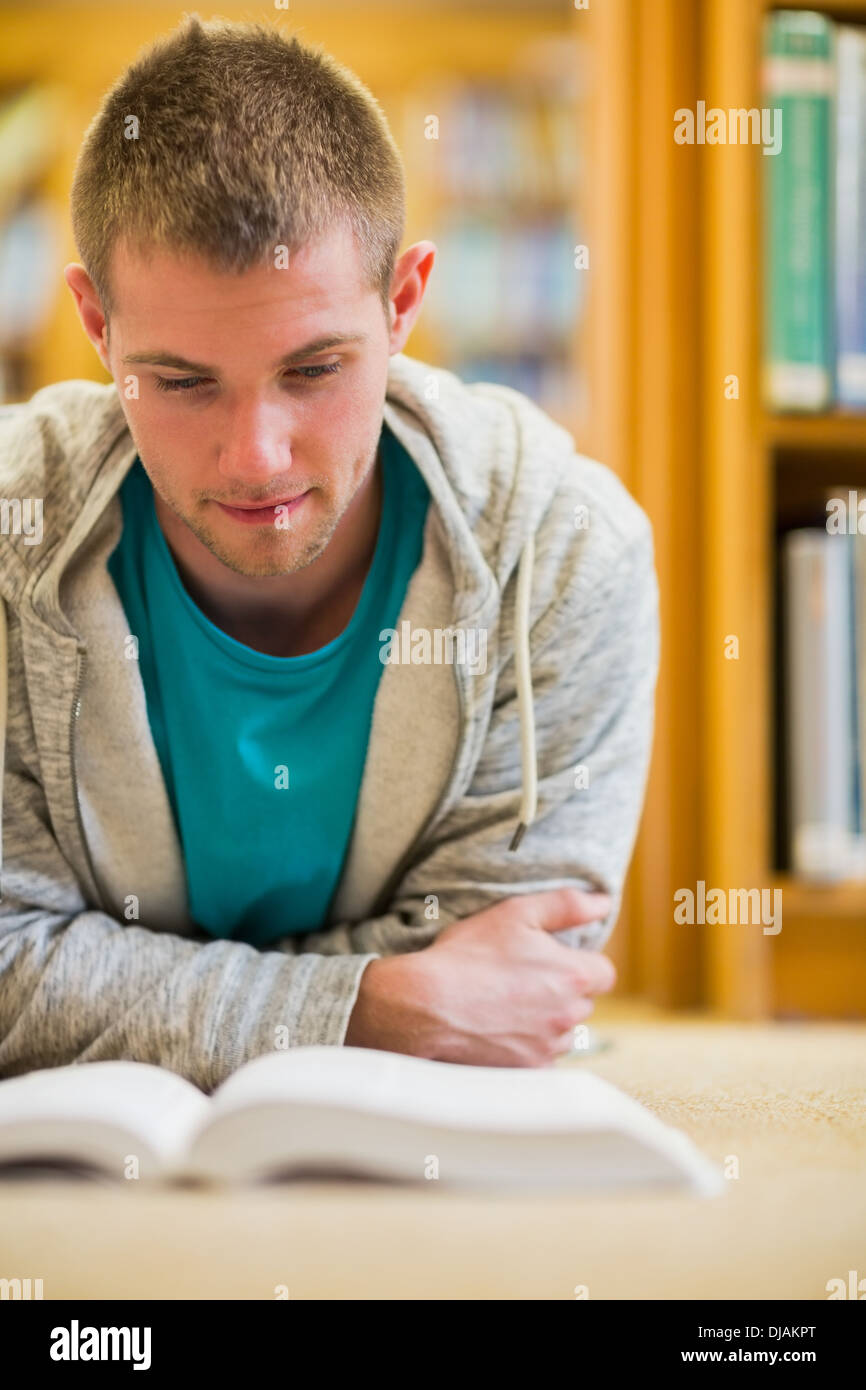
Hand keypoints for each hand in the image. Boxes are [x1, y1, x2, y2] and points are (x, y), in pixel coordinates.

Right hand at [344, 887, 615, 1066]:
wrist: (425, 1004)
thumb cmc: (468, 956)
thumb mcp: (516, 913)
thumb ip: (567, 905)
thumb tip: (603, 902)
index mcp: (573, 975)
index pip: (603, 973)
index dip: (580, 963)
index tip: (552, 960)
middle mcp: (569, 1016)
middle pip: (583, 1003)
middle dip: (562, 991)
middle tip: (522, 979)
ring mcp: (549, 1048)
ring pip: (563, 1033)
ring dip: (547, 1022)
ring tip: (507, 1005)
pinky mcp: (528, 1071)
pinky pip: (541, 1059)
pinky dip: (527, 1047)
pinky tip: (500, 1030)